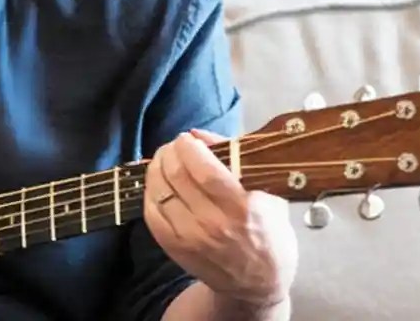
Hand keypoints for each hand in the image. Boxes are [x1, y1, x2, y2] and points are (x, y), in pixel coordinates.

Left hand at [144, 130, 297, 309]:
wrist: (257, 285)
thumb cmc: (269, 234)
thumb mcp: (269, 193)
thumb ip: (236, 160)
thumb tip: (199, 135)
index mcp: (242, 208)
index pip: (204, 169)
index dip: (188, 147)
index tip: (187, 138)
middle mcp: (213, 224)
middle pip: (176, 175)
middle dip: (170, 151)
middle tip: (174, 146)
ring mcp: (190, 238)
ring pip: (159, 191)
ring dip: (157, 167)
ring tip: (165, 159)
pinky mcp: (174, 248)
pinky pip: (150, 212)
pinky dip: (150, 191)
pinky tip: (159, 182)